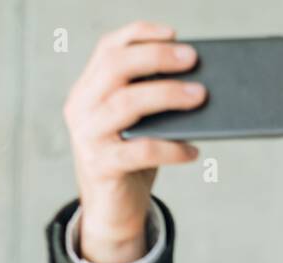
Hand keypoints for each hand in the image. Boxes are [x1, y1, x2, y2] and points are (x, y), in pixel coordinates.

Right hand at [62, 21, 205, 262]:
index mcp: (88, 89)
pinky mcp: (101, 166)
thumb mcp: (139, 125)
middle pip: (116, 68)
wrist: (112, 210)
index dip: (140, 35)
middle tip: (193, 59)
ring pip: (126, 104)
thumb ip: (153, 102)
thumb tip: (201, 82)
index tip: (174, 33)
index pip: (108, 49)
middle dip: (157, 58)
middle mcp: (81, 107)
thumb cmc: (133, 161)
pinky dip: (171, 148)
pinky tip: (193, 150)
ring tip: (200, 96)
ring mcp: (87, 137)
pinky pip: (140, 151)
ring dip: (167, 95)